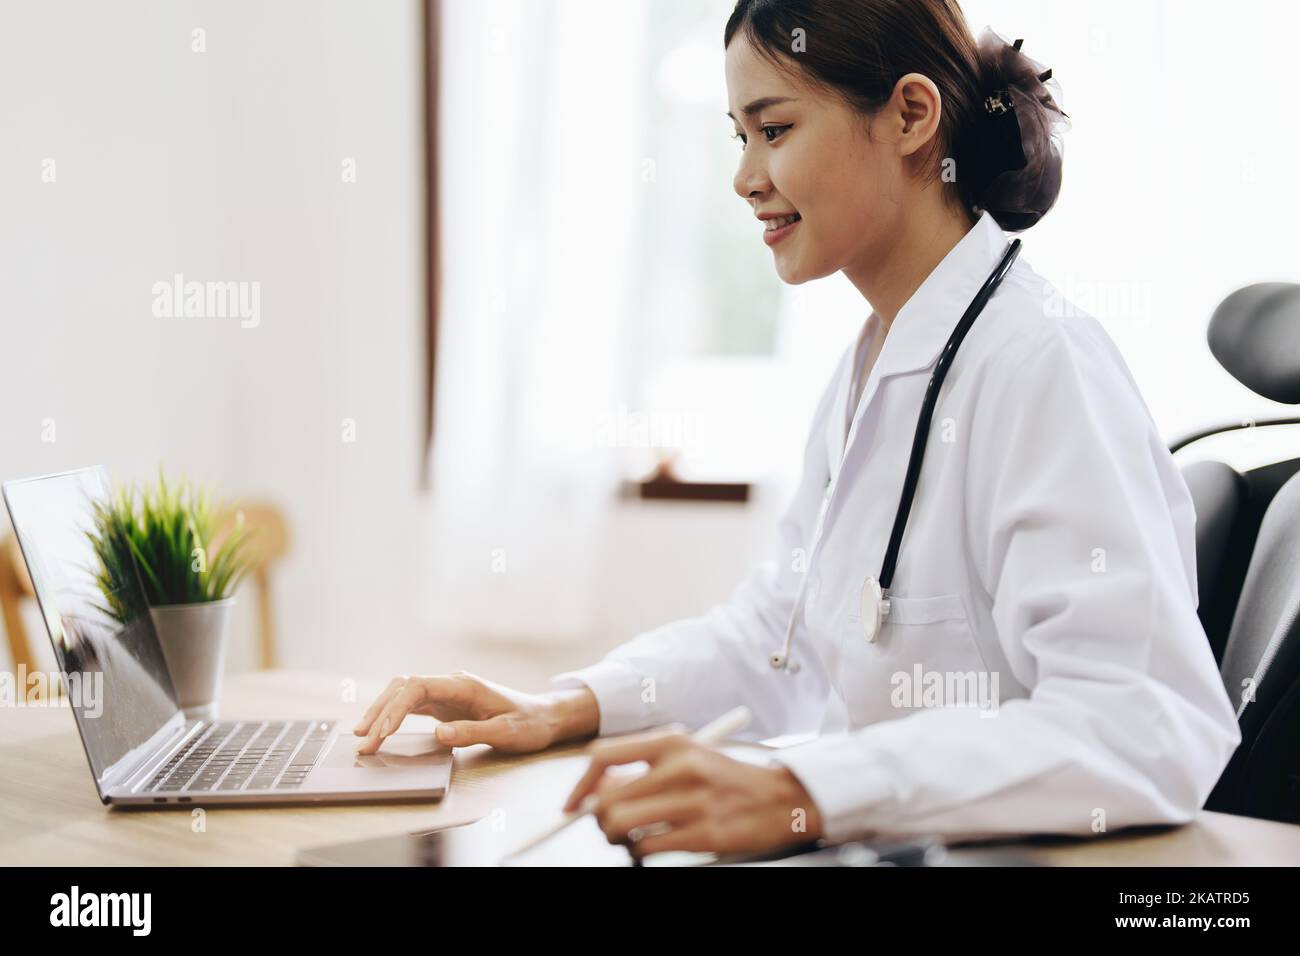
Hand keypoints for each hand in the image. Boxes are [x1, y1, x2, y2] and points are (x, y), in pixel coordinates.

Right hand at [352, 672, 597, 754]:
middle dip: (380, 711)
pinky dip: (393, 715)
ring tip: (362, 736)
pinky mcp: (445, 704)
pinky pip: (412, 704)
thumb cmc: (529, 724)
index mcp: (465, 685)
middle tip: (363, 741)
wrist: (544, 717)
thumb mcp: (506, 733)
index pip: (418, 686)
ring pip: (403, 693)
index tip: (382, 732)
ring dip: (382, 711)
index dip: (395, 707)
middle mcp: (452, 683)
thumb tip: (438, 733)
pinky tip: (380, 729)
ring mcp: (447, 692)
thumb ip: (472, 733)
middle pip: (404, 686)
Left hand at [564, 729, 823, 859]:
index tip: (571, 805)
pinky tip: (651, 846)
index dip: (580, 785)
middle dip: (597, 820)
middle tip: (606, 827)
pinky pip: (646, 847)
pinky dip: (639, 852)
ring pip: (620, 824)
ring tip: (628, 837)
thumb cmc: (725, 779)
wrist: (780, 798)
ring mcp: (693, 801)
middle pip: (606, 797)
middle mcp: (680, 767)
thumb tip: (595, 791)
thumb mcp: (687, 758)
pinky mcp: (704, 833)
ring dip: (615, 837)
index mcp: (672, 742)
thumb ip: (644, 769)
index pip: (603, 756)